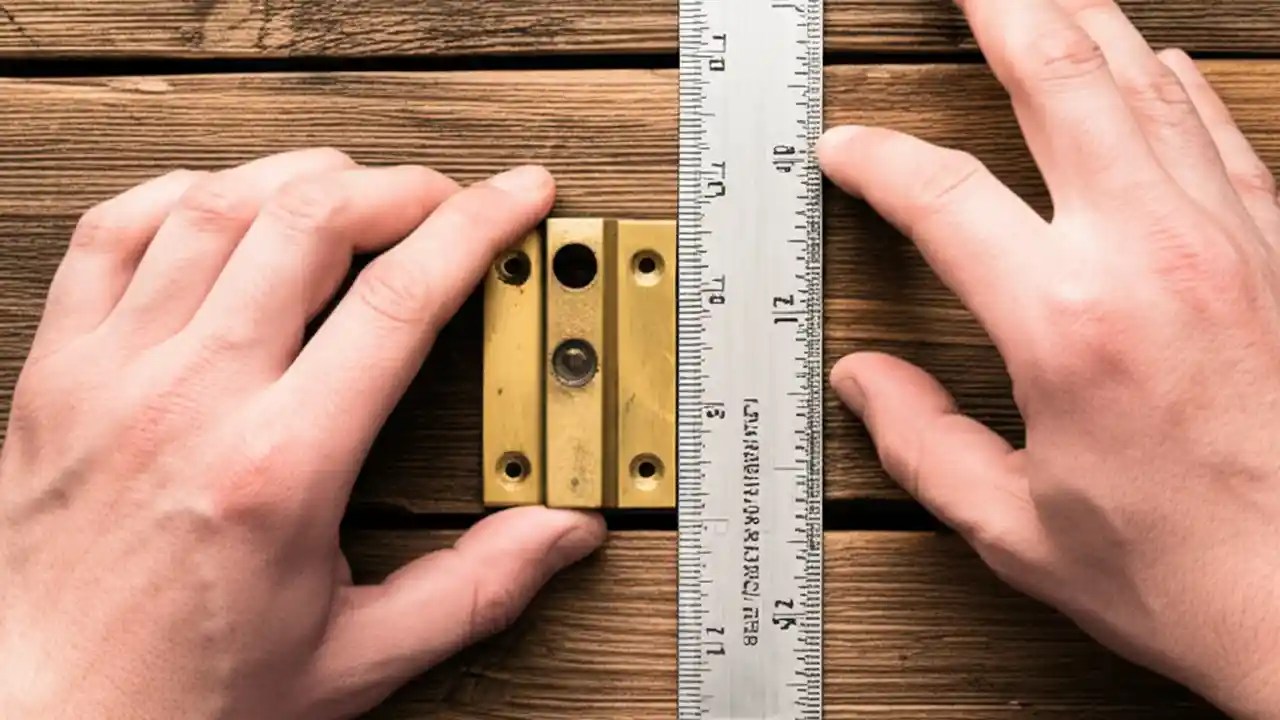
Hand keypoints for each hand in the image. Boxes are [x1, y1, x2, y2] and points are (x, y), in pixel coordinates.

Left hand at [0, 152, 604, 718]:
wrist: (47, 719)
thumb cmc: (188, 696)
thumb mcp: (359, 655)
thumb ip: (478, 587)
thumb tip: (562, 534)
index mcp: (280, 467)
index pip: (401, 300)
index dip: (477, 228)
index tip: (517, 197)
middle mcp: (190, 400)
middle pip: (310, 223)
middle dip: (400, 188)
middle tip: (443, 199)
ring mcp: (112, 374)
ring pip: (215, 207)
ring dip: (300, 177)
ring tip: (352, 189)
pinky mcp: (56, 371)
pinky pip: (112, 233)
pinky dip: (181, 194)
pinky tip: (226, 204)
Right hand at [819, 1, 1279, 717]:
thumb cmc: (1190, 572)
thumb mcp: (1016, 528)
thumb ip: (921, 443)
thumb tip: (865, 385)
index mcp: (1068, 323)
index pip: (941, 195)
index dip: (875, 160)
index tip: (843, 151)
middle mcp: (1152, 255)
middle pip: (1060, 77)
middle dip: (999, 9)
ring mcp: (1229, 240)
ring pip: (1144, 83)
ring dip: (1082, 22)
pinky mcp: (1279, 251)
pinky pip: (1216, 129)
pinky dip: (1173, 82)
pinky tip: (1152, 60)